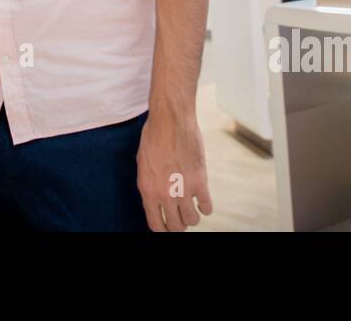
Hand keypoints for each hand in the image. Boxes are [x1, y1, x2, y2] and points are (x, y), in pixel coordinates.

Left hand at [136, 110, 212, 231]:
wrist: (170, 121)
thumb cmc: (154, 137)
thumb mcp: (143, 164)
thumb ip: (150, 185)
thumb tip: (157, 199)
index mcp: (148, 191)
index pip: (156, 225)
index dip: (163, 228)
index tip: (167, 225)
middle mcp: (165, 195)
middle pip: (176, 227)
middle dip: (179, 224)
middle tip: (181, 216)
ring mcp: (183, 190)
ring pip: (192, 220)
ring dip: (192, 216)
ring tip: (191, 207)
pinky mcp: (200, 181)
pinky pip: (207, 207)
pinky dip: (206, 207)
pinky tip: (202, 199)